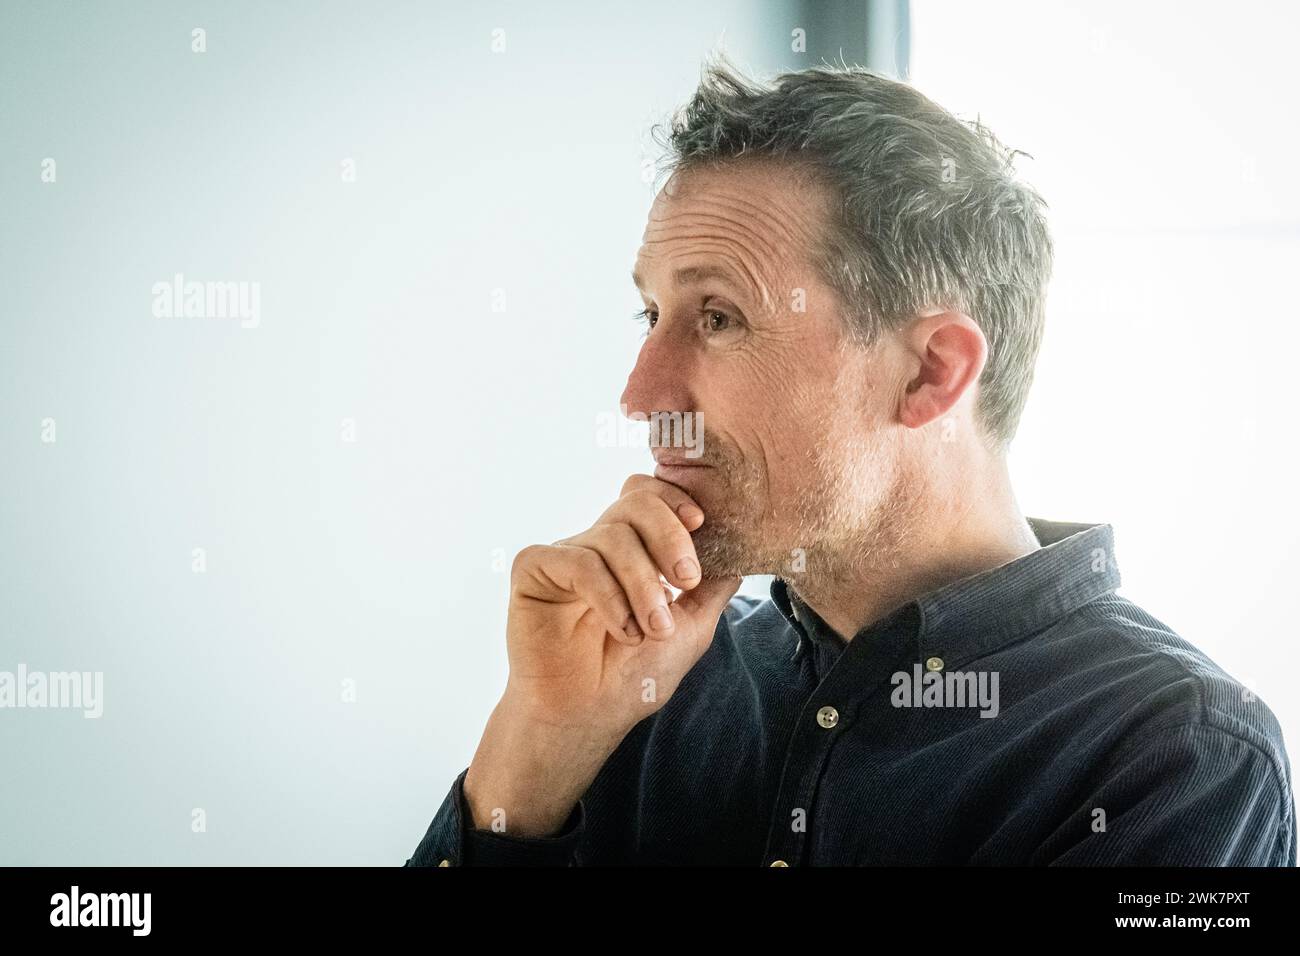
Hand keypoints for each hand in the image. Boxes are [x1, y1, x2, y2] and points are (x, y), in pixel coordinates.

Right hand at [503, 473, 741, 736]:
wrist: (591, 716)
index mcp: (633, 549)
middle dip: (669, 537)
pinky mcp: (534, 570)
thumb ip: (714, 584)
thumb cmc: (636, 675)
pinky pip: (578, 562)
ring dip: (642, 585)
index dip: (675, 498)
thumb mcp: (692, 625)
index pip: (651, 495)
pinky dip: (608, 596)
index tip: (700, 524)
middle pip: (635, 503)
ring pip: (612, 536)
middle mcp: (598, 545)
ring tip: (652, 628)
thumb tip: (742, 549)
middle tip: (686, 580)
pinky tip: (622, 630)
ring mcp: (565, 555)